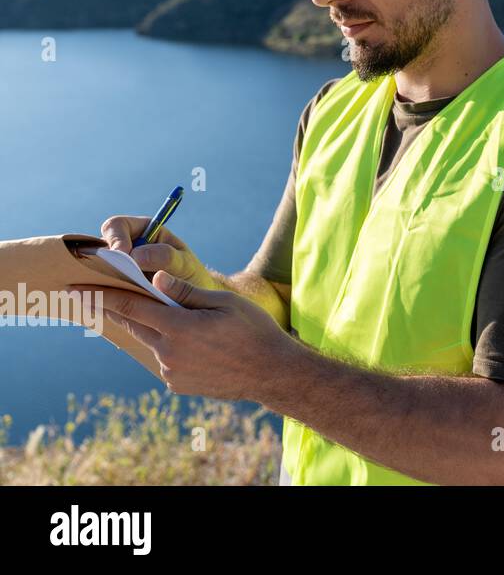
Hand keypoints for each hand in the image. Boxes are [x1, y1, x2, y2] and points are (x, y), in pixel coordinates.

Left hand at [69, 272, 294, 400]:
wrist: (271, 373)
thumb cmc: (253, 331)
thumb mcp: (224, 303)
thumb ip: (187, 292)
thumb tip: (157, 277)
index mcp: (179, 327)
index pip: (130, 306)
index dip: (100, 295)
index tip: (76, 289)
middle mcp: (168, 352)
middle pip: (133, 323)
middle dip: (114, 308)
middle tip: (95, 295)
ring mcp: (171, 371)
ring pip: (150, 340)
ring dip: (151, 326)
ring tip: (168, 317)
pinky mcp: (176, 383)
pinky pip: (164, 358)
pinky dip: (168, 345)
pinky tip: (193, 343)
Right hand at [99, 214, 218, 291]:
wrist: (193, 301)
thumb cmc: (189, 275)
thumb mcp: (184, 264)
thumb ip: (166, 256)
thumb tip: (136, 256)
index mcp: (141, 231)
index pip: (117, 225)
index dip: (116, 238)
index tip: (123, 254)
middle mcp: (123, 248)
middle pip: (98, 248)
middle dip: (101, 262)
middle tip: (112, 278)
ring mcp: (115, 269)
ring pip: (94, 270)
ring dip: (97, 281)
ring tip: (104, 294)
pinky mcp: (111, 289)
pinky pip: (98, 289)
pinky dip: (99, 296)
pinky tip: (102, 306)